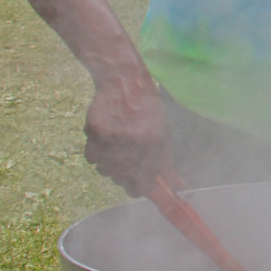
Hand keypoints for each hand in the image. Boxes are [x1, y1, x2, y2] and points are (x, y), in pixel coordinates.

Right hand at [83, 72, 176, 196]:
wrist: (124, 82)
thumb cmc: (148, 109)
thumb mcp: (164, 134)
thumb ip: (167, 163)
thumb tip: (178, 186)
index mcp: (153, 144)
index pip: (142, 184)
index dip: (139, 188)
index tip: (138, 185)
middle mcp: (133, 143)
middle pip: (121, 179)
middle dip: (124, 175)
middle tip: (127, 159)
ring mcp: (112, 138)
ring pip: (105, 170)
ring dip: (110, 164)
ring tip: (116, 146)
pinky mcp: (94, 132)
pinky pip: (91, 157)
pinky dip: (97, 153)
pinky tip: (105, 140)